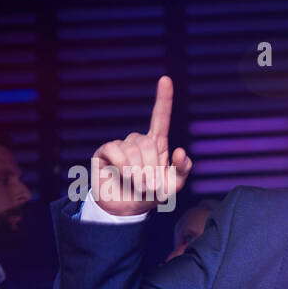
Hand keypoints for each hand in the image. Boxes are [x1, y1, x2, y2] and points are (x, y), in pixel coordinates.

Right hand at [92, 76, 192, 214]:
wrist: (126, 209)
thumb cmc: (150, 196)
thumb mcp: (172, 187)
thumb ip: (182, 171)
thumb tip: (180, 151)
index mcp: (157, 145)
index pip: (160, 118)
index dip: (163, 99)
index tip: (166, 79)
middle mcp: (138, 141)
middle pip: (148, 142)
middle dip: (151, 167)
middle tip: (149, 184)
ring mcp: (121, 145)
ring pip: (133, 148)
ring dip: (137, 170)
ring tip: (137, 183)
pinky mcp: (105, 151)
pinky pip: (115, 150)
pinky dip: (122, 166)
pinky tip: (123, 175)